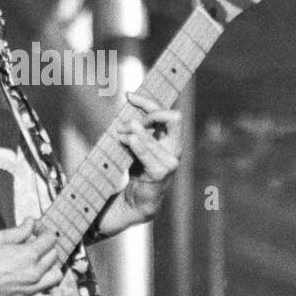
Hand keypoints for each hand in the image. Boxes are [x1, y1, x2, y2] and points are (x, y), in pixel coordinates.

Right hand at [0, 218, 64, 295]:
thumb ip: (19, 230)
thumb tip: (30, 223)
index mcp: (29, 255)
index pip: (50, 238)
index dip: (43, 230)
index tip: (36, 230)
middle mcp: (34, 272)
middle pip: (54, 254)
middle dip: (46, 246)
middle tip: (33, 244)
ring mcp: (33, 287)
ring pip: (57, 274)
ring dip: (52, 266)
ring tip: (41, 263)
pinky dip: (56, 295)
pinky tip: (51, 287)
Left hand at [116, 90, 182, 218]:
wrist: (135, 200)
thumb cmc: (136, 169)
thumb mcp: (137, 144)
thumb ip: (137, 127)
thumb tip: (128, 103)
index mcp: (172, 139)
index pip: (166, 112)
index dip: (148, 101)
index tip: (128, 96)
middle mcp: (175, 148)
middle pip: (173, 117)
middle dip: (150, 113)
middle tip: (128, 122)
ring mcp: (170, 162)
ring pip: (154, 136)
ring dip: (133, 132)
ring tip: (119, 134)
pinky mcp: (160, 174)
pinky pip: (148, 154)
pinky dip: (137, 145)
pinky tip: (127, 140)